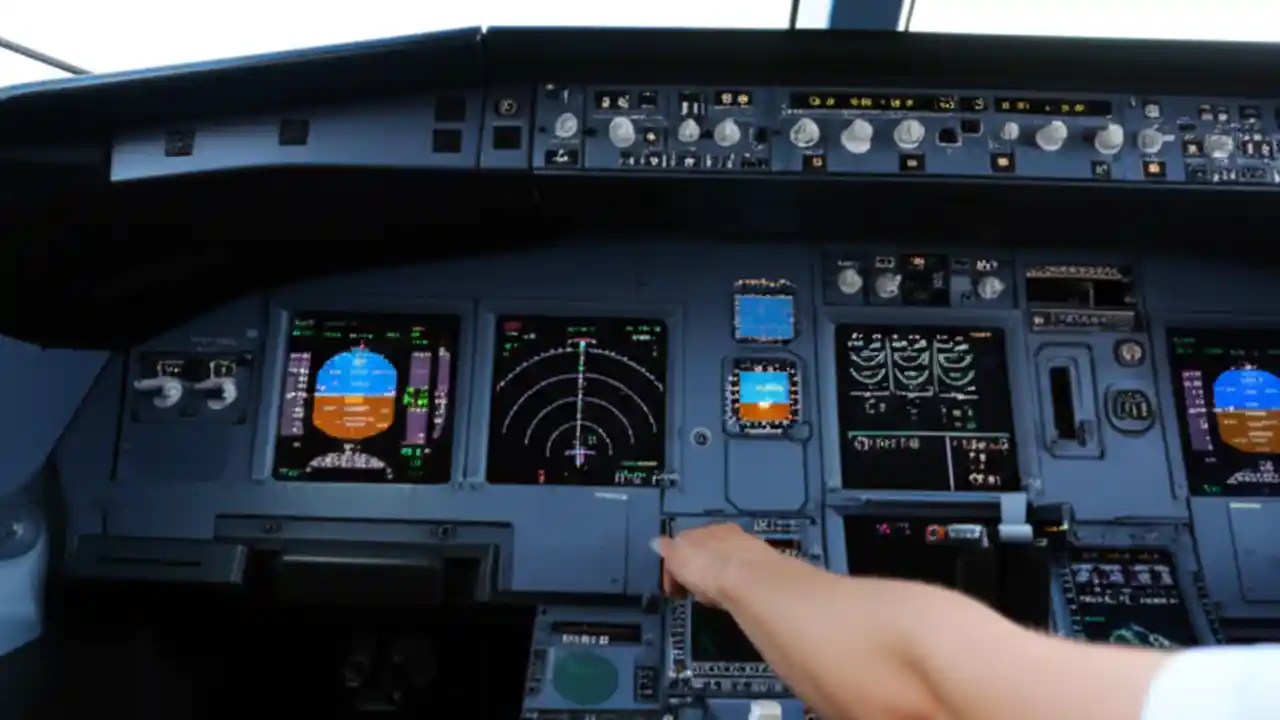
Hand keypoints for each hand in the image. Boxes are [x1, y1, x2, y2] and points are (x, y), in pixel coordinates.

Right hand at [651, 523, 777, 606]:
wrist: (749, 579)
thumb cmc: (707, 570)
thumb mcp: (677, 559)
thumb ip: (667, 549)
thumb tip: (657, 543)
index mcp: (699, 530)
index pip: (681, 542)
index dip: (674, 566)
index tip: (672, 588)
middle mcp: (722, 532)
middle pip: (706, 550)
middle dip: (699, 568)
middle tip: (693, 591)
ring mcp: (745, 545)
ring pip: (726, 558)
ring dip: (719, 574)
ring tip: (715, 596)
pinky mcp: (763, 562)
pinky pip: (743, 570)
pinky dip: (737, 581)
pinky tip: (734, 595)